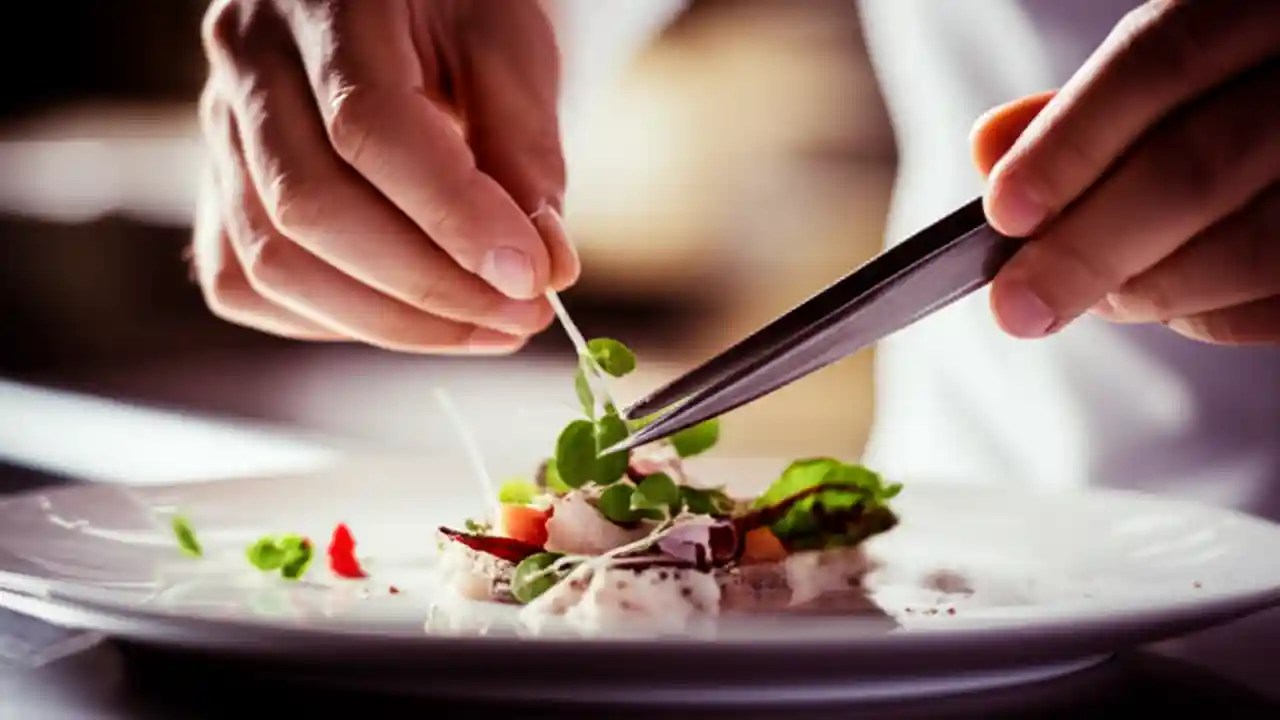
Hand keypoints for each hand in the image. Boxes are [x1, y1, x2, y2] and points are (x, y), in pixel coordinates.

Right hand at [190, 0, 578, 352]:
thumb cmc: (458, 9)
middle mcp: (247, 57)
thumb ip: (525, 147)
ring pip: (272, 259)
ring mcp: (218, 126)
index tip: (532, 278)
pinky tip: (417, 317)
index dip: (453, 216)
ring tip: (487, 326)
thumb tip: (545, 268)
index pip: (369, 125)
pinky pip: (247, 283)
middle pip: (309, 204)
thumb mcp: (511, 43)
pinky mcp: (215, 187)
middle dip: (429, 286)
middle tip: (523, 315)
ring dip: (390, 320)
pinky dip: (337, 320)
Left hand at [971, 0, 1279, 344]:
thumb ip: (1080, 114)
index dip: (1071, 142)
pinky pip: (1279, 302)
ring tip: (1093, 298)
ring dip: (1146, 292)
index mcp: (1258, 11)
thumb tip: (991, 149)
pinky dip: (1205, 315)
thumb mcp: (1160, 81)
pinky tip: (1169, 301)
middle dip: (1087, 248)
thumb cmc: (1223, 102)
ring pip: (1250, 248)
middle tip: (1016, 305)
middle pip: (1197, 166)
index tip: (1005, 212)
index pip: (1160, 61)